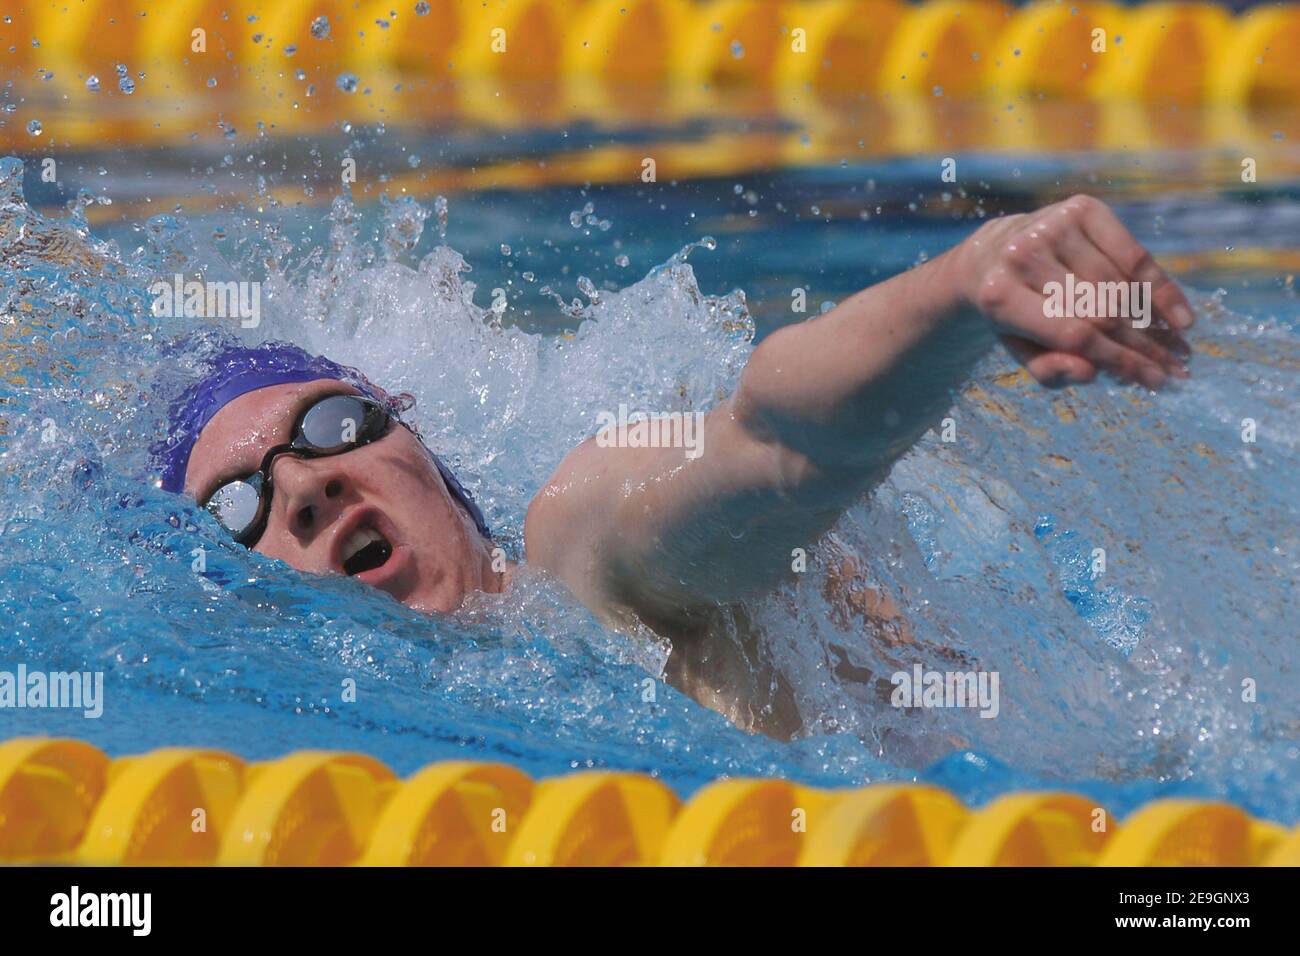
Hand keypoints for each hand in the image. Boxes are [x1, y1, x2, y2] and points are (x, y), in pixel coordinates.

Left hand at [951, 194, 1192, 387]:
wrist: (993, 254)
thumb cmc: (1012, 312)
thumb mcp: (1019, 348)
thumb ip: (1048, 369)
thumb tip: (1090, 374)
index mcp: (1000, 296)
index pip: (1073, 334)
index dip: (1119, 360)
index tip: (1153, 380)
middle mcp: (1023, 256)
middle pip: (1102, 311)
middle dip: (1144, 346)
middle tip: (1174, 370)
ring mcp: (1052, 227)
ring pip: (1121, 285)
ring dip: (1155, 322)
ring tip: (1179, 348)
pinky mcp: (1080, 208)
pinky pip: (1133, 255)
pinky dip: (1160, 287)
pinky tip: (1180, 317)